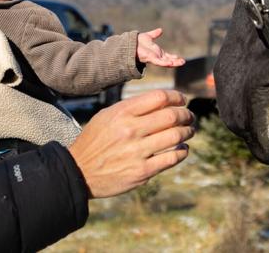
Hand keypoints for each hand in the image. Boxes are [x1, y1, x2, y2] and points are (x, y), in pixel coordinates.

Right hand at [68, 90, 194, 197]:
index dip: (176, 97)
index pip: (159, 97)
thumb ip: (131, 108)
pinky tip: (182, 149)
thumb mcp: (106, 117)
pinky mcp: (142, 172)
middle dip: (186, 114)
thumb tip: (161, 101)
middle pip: (171, 116)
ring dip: (188, 132)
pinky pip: (171, 158)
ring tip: (189, 131)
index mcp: (121, 113)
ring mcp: (137, 152)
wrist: (79, 172)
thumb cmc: (95, 141)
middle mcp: (130, 130)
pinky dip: (182, 151)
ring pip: (176, 137)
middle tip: (189, 116)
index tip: (182, 100)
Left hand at [137, 28, 184, 66]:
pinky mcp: (150, 58)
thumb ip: (154, 34)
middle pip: (168, 60)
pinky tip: (171, 63)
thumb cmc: (136, 41)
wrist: (129, 43)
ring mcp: (153, 58)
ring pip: (165, 62)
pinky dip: (165, 62)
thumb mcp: (148, 37)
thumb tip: (160, 30)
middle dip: (176, 61)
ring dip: (173, 63)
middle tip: (183, 62)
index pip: (166, 56)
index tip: (179, 58)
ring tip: (181, 63)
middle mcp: (156, 56)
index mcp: (156, 52)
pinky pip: (158, 61)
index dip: (173, 57)